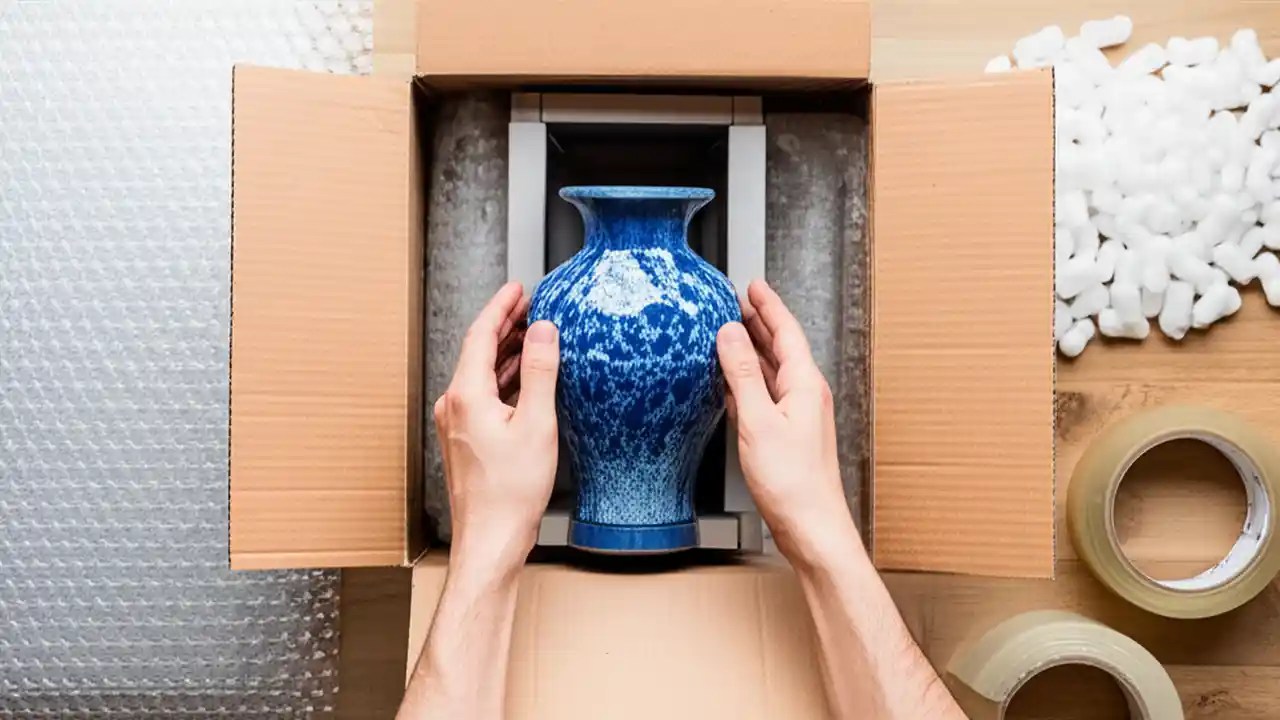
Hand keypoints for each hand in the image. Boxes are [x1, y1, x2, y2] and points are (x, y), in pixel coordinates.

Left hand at [435, 282, 559, 576]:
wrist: (491, 540)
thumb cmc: (510, 494)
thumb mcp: (537, 424)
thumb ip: (541, 372)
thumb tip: (544, 332)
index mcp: (467, 396)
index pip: (481, 335)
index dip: (501, 307)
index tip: (517, 289)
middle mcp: (455, 407)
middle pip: (478, 351)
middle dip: (505, 326)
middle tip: (530, 306)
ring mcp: (458, 425)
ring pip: (482, 375)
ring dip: (508, 354)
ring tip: (534, 337)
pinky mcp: (467, 441)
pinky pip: (485, 396)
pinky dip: (506, 380)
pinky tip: (526, 382)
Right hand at [716, 280, 858, 569]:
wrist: (812, 528)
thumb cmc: (793, 484)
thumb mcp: (758, 421)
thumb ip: (742, 376)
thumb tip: (730, 335)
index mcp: (805, 385)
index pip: (786, 332)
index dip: (769, 306)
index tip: (753, 286)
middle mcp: (806, 396)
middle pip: (782, 348)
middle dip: (761, 323)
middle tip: (741, 301)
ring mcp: (799, 416)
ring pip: (774, 371)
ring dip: (755, 351)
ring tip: (735, 333)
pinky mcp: (789, 435)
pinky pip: (768, 395)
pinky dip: (750, 381)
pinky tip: (735, 384)